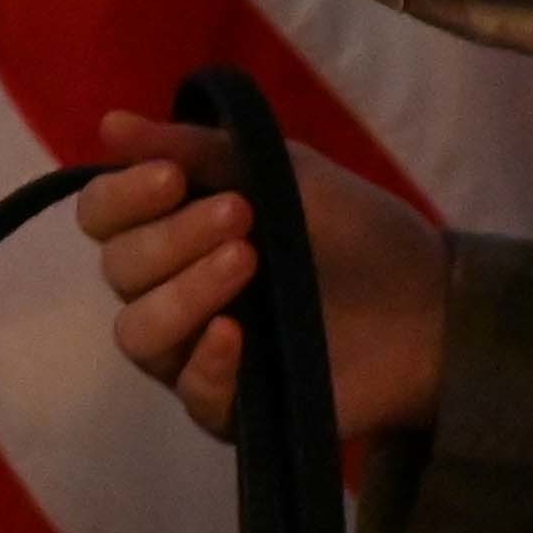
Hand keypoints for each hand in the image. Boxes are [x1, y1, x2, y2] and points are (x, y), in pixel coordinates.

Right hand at [78, 111, 447, 446]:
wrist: (428, 301)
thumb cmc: (352, 228)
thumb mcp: (280, 171)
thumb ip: (197, 150)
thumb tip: (110, 125)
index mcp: (172, 228)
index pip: (104, 216)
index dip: (123, 196)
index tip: (172, 177)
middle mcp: (168, 290)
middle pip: (119, 271)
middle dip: (172, 236)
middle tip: (243, 214)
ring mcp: (194, 353)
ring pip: (139, 334)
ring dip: (184, 292)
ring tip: (248, 262)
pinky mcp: (231, 408)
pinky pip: (190, 393)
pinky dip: (207, 361)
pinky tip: (237, 334)